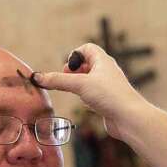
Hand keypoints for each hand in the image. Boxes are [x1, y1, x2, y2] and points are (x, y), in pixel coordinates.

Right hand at [31, 43, 147, 142]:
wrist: (129, 118)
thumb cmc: (110, 96)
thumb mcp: (79, 84)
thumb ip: (58, 81)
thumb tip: (37, 77)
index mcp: (103, 61)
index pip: (87, 48)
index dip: (74, 55)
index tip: (67, 69)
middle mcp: (106, 71)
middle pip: (86, 63)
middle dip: (73, 71)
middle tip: (66, 80)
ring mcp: (107, 86)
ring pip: (89, 80)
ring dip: (78, 84)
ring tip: (73, 91)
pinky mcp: (107, 100)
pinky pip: (93, 94)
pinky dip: (85, 96)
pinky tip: (84, 104)